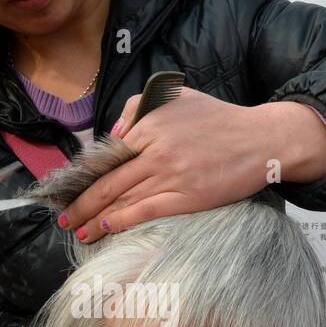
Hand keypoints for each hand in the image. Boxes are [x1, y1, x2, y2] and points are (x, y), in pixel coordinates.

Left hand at [56, 87, 325, 242]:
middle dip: (81, 201)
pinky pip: (144, 211)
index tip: (72, 187)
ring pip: (122, 199)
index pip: (109, 153)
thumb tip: (114, 133)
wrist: (262, 140)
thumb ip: (140, 108)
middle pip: (108, 180)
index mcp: (150, 124)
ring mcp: (170, 175)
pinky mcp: (186, 197)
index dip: (87, 174)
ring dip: (94, 217)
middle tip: (63, 215)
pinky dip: (119, 221)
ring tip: (76, 229)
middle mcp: (156, 150)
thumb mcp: (178, 97)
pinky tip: (102, 229)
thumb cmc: (220, 119)